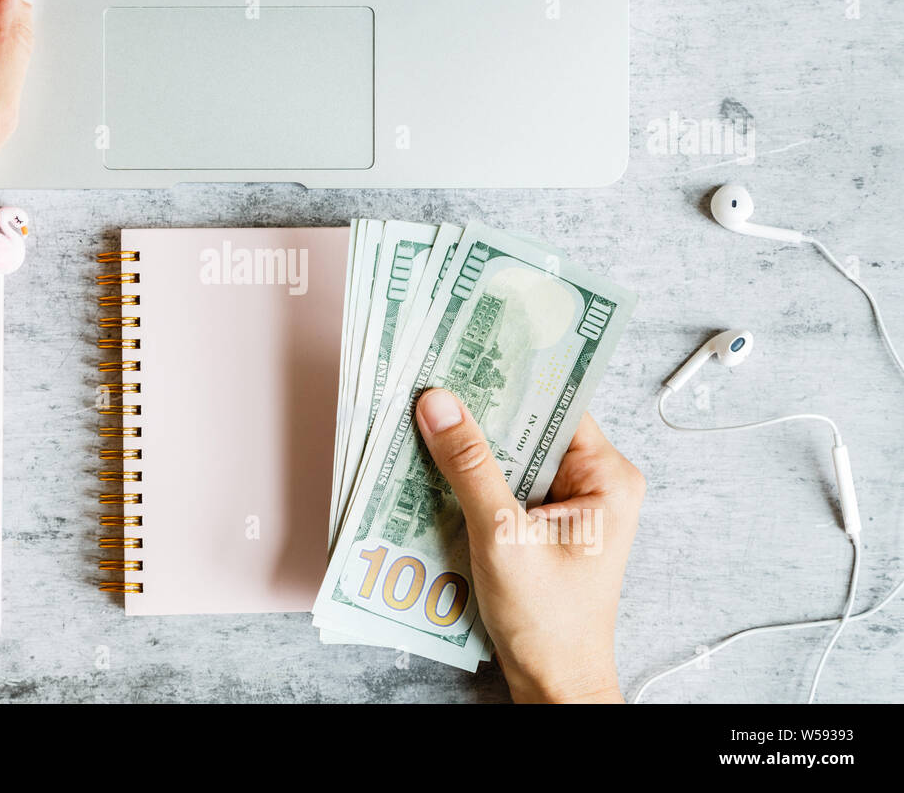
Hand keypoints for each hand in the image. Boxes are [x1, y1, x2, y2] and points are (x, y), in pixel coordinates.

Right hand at [415, 389, 644, 702]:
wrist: (554, 682)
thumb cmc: (547, 621)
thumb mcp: (503, 535)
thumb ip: (470, 466)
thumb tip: (439, 404)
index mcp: (608, 476)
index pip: (556, 404)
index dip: (512, 378)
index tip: (468, 353)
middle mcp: (595, 481)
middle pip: (532, 426)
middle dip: (482, 410)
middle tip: (433, 384)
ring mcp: (570, 502)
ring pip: (514, 452)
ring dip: (473, 444)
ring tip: (426, 418)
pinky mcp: (544, 521)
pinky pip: (506, 480)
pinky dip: (474, 474)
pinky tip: (438, 463)